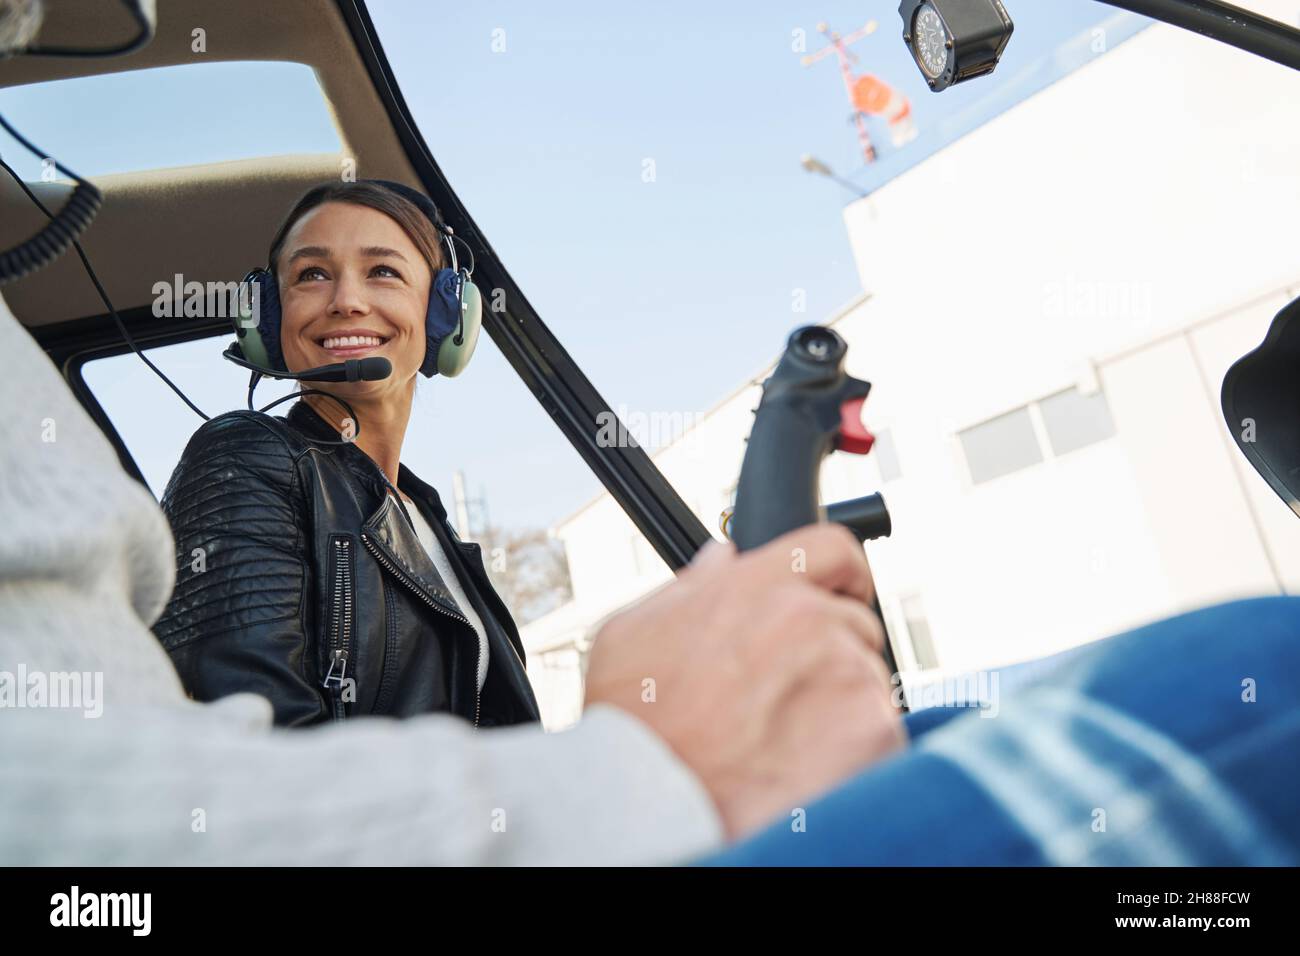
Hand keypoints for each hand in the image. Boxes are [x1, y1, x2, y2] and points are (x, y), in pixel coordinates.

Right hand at [583, 522, 904, 840]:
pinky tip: (809, 766)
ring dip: (843, 703)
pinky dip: (858, 749)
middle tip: (797, 692)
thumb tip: (721, 559)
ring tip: (790, 739)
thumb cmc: (632, 718)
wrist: (652, 795)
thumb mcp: (635, 628)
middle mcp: (808, 618)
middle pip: (856, 621)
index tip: (844, 594)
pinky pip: (883, 730)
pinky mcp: (871, 727)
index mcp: (756, 585)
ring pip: (869, 679)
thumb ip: (691, 586)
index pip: (832, 549)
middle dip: (836, 651)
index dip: (844, 574)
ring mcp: (845, 671)